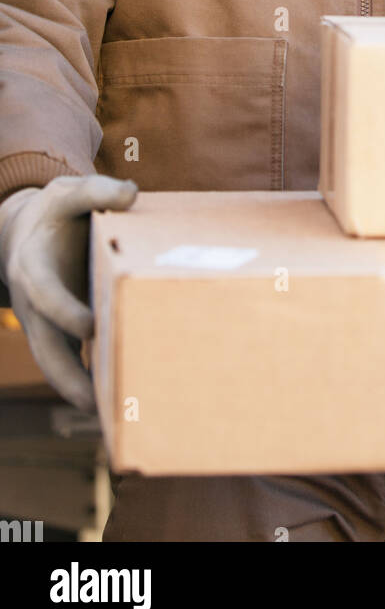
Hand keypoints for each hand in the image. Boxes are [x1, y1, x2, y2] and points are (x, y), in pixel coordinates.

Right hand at [0, 174, 137, 409]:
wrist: (30, 231)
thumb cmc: (57, 212)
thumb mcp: (69, 192)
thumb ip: (97, 190)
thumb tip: (132, 194)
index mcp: (33, 268)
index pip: (44, 295)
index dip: (63, 311)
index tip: (90, 326)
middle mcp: (33, 304)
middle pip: (44, 348)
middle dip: (67, 377)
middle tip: (97, 402)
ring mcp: (44, 324)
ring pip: (55, 366)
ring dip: (79, 392)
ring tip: (114, 418)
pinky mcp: (59, 334)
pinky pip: (70, 363)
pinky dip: (89, 384)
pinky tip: (118, 401)